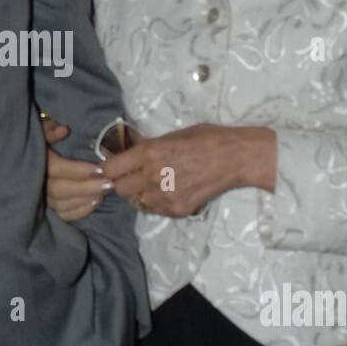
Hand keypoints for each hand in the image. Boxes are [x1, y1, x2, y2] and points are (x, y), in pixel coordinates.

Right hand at [39, 112, 112, 222]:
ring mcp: (40, 198)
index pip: (56, 168)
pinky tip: (95, 202)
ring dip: (85, 199)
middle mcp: (35, 182)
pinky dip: (79, 211)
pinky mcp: (47, 209)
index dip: (78, 170)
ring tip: (105, 191)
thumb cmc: (37, 141)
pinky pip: (63, 215)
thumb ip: (49, 129)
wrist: (22, 160)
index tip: (99, 169)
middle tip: (109, 183)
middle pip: (60, 189)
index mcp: (35, 161)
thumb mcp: (39, 129)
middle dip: (86, 187)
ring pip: (62, 204)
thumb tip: (63, 130)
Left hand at [103, 123, 275, 217]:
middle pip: (120, 189)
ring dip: (142, 194)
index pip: (111, 169)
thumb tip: (130, 155)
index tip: (113, 169)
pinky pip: (156, 209)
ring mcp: (165, 196)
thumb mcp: (173, 135)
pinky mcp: (177, 210)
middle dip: (124, 184)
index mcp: (149, 152)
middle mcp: (152, 176)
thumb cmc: (207, 138)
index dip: (110, 170)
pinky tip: (174, 190)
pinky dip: (159, 203)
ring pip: (137, 202)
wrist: (236, 158)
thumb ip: (149, 148)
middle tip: (134, 178)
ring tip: (159, 184)